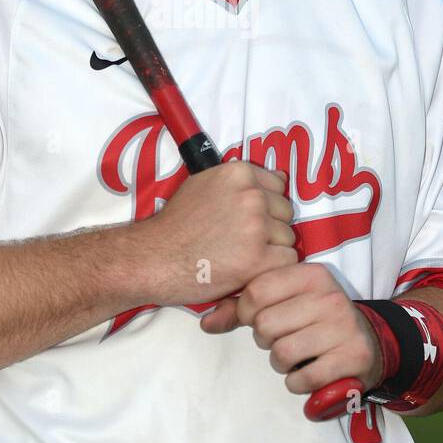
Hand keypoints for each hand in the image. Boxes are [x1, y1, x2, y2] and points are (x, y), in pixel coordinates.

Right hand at [140, 160, 297, 305]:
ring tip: (239, 255)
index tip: (244, 219)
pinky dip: (271, 269)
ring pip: (288, 238)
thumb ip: (240, 182)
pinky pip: (287, 261)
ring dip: (271, 250)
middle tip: (240, 240)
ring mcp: (256, 227)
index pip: (278, 186)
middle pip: (285, 212)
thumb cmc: (176, 225)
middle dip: (270, 227)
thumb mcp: (203, 184)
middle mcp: (251, 196)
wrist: (154, 257)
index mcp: (239, 173)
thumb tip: (281, 178)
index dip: (264, 206)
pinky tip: (247, 269)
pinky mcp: (258, 259)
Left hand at [201, 262, 384, 399]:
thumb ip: (243, 308)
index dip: (247, 312)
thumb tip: (206, 323)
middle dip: (265, 340)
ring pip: (281, 353)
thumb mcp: (286, 302)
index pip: (256, 290)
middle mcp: (329, 297)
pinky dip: (297, 383)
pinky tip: (307, 373)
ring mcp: (343, 327)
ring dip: (280, 363)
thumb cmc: (316, 319)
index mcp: (311, 275)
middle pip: (264, 325)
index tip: (258, 318)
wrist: (370, 341)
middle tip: (282, 338)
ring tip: (295, 355)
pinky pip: (302, 379)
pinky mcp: (352, 358)